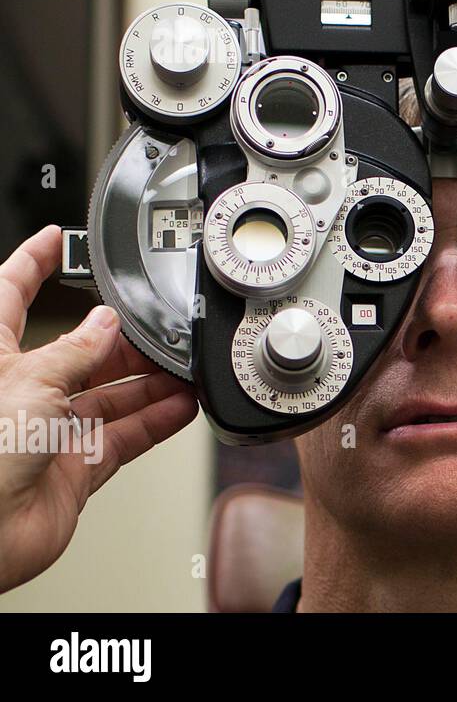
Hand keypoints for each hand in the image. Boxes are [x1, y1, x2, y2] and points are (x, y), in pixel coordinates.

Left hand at [0, 225, 197, 592]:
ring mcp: (48, 431)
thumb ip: (76, 352)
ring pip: (109, 394)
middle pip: (79, 351)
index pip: (11, 295)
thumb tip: (105, 325)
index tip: (56, 240)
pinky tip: (182, 406)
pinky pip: (125, 437)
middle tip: (160, 330)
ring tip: (185, 369)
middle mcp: (20, 391)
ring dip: (149, 382)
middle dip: (120, 338)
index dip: (34, 265)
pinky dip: (156, 421)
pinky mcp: (73, 468)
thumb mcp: (28, 382)